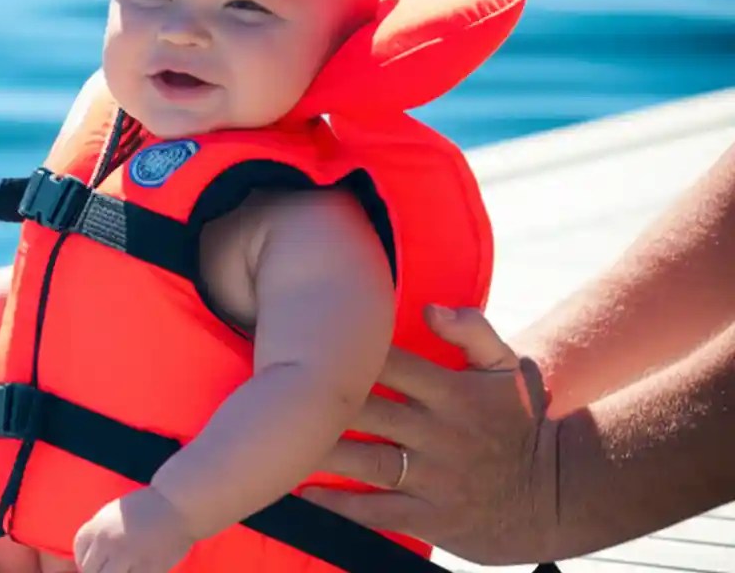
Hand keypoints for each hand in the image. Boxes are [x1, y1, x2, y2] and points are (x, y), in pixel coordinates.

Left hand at [73, 487, 195, 572]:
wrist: (177, 504)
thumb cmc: (145, 508)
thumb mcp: (112, 514)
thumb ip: (98, 536)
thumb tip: (87, 562)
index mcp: (96, 527)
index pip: (79, 557)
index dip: (87, 563)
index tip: (99, 563)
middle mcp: (107, 542)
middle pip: (90, 572)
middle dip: (100, 572)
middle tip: (117, 566)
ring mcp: (127, 557)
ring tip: (128, 567)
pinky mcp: (148, 569)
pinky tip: (141, 568)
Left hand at [300, 305, 559, 564]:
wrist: (554, 495)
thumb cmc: (520, 422)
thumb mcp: (508, 369)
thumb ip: (473, 331)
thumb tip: (429, 308)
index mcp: (453, 392)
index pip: (390, 364)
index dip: (346, 352)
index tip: (300, 340)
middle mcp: (440, 434)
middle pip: (367, 411)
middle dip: (320, 401)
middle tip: (270, 388)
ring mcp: (433, 478)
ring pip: (365, 461)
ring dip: (319, 451)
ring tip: (275, 439)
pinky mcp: (430, 517)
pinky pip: (375, 509)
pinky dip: (337, 501)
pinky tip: (300, 488)